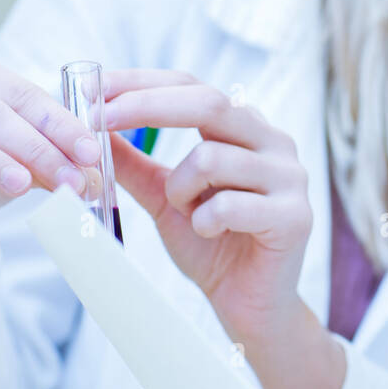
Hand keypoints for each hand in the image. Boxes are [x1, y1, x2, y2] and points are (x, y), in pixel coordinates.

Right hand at [0, 53, 101, 247]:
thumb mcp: (26, 161)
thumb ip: (57, 163)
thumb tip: (93, 181)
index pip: (32, 98)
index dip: (64, 126)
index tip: (92, 155)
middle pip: (7, 112)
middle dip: (45, 148)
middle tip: (76, 180)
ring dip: (19, 156)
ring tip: (44, 184)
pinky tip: (14, 182)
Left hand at [102, 69, 312, 343]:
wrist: (249, 305)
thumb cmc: (213, 246)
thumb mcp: (165, 197)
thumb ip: (136, 163)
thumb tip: (92, 124)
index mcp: (246, 130)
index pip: (194, 86)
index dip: (143, 83)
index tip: (94, 89)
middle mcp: (275, 143)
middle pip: (211, 102)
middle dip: (147, 107)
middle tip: (101, 121)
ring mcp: (291, 178)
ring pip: (211, 158)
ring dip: (179, 189)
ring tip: (187, 214)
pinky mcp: (295, 216)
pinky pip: (229, 205)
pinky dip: (204, 221)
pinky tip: (209, 233)